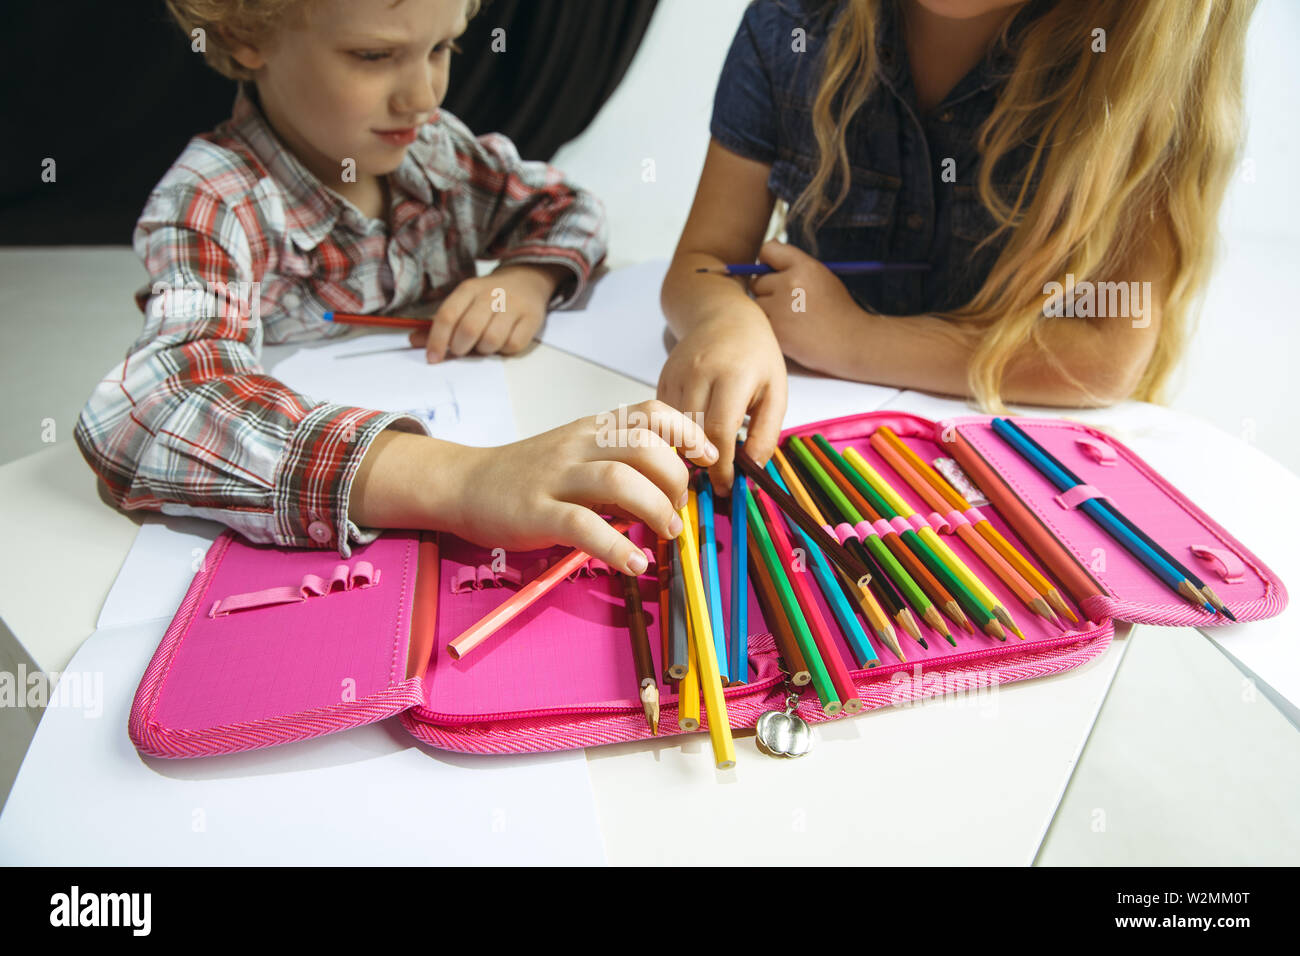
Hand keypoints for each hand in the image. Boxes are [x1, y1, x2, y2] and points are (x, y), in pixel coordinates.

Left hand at [409, 263, 568, 361]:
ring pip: (492, 340)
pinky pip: (513, 345)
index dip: (437, 340)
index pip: (447, 315)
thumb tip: (415, 340)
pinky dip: (505, 350)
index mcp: (469, 289)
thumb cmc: (489, 298)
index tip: (433, 358)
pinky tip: (503, 342)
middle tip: (461, 349)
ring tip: (484, 344)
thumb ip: (442, 323)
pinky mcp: (532, 318)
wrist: (527, 280)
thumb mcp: (464, 302)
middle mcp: (491, 294)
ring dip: (484, 350)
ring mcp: (514, 305)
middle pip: (469, 329)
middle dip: (460, 347)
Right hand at [441, 399, 718, 574]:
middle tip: (679, 510)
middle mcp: (578, 445)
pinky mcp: (536, 512)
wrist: (465, 484)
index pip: (650, 412)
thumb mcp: (577, 454)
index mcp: (592, 429)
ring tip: (666, 534)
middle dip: (675, 478)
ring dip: (655, 508)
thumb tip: (669, 490)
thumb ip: (619, 464)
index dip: (686, 432)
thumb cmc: (528, 475)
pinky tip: (633, 563)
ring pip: (619, 479)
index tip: (705, 458)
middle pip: (644, 445)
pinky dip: (616, 546)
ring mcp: (556, 477)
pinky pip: (583, 525)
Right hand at [657, 304, 786, 494]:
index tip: (726, 485)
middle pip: (691, 434)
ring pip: (673, 429)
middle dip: (703, 464)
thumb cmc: (755, 355)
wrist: (722, 316)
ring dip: (687, 451)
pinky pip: (663, 419)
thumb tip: (751, 471)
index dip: (720, 466)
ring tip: (705, 460)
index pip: (718, 432)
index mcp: (733, 375)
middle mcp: (699, 373)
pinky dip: (675, 434)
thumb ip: (766, 433)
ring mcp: (676, 375)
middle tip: (715, 480)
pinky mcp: (662, 379)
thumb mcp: (776, 392)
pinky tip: (692, 436)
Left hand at [750, 240, 862, 373]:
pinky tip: (792, 333)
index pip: (768, 250)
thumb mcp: (823, 278)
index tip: (772, 273)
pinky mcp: (777, 331)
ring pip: (757, 304)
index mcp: (805, 266)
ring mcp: (782, 308)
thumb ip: (794, 265)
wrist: (853, 342)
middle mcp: (791, 283)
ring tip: (793, 320)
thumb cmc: (838, 310)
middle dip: (768, 292)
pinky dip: (772, 328)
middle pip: (758, 281)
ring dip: (768, 311)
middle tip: (790, 305)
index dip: (766, 262)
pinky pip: (762, 324)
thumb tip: (764, 251)